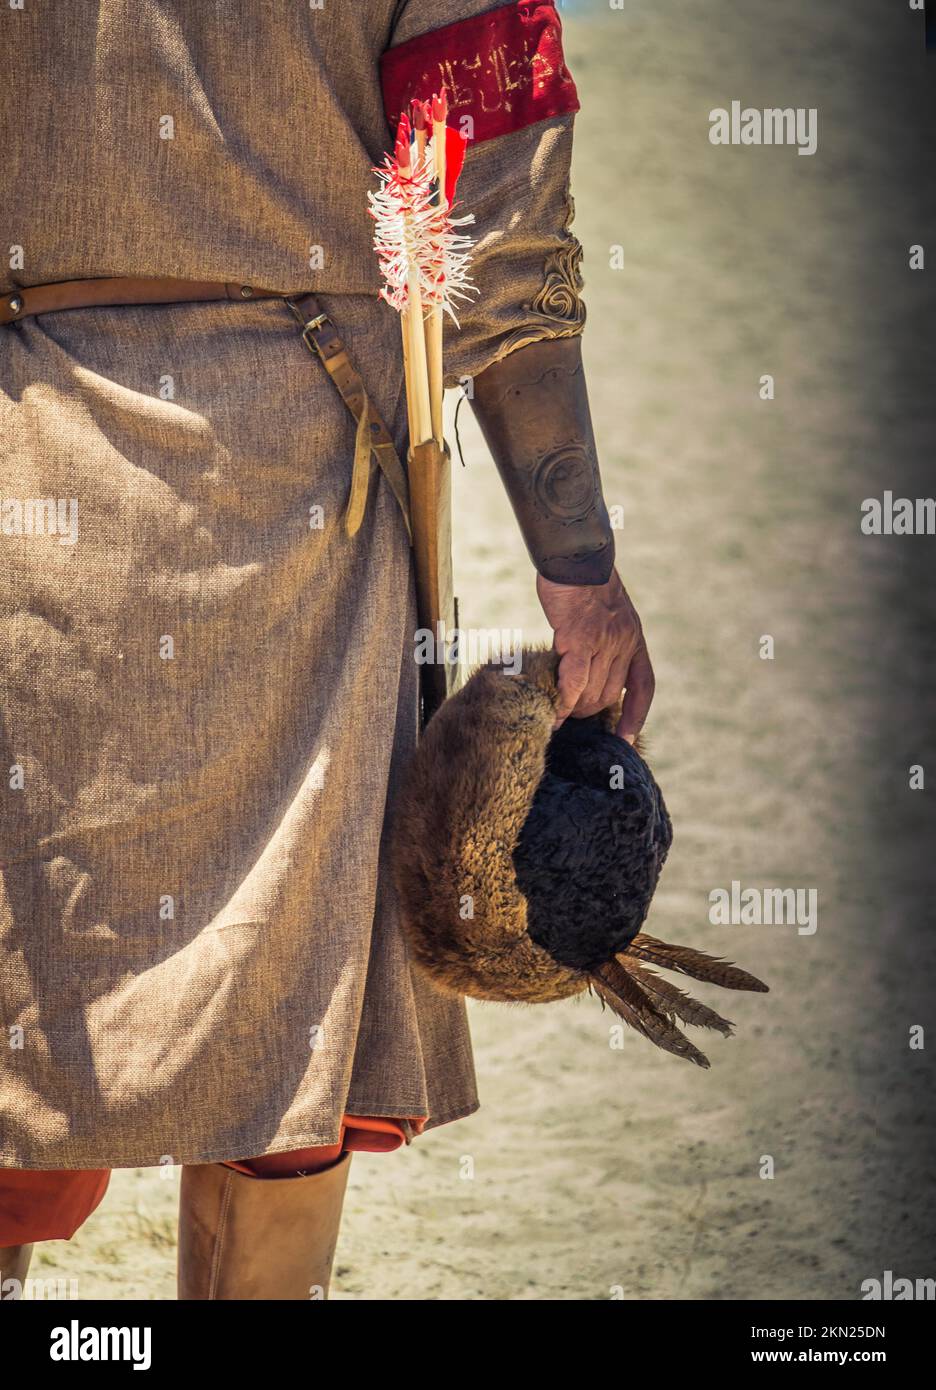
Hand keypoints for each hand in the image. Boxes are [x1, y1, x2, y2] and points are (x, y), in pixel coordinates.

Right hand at [536, 568, 654, 742]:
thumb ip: (603, 638)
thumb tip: (585, 663)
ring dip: (575, 710)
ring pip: (592, 692)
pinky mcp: (580, 639)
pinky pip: (573, 682)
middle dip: (590, 711)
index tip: (625, 738)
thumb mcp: (606, 611)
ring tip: (558, 716)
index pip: (644, 686)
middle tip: (569, 716)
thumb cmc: (581, 581)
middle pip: (611, 695)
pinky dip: (564, 702)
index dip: (636, 715)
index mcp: (634, 638)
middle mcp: (624, 643)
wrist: (575, 556)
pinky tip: (554, 713)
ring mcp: (604, 643)